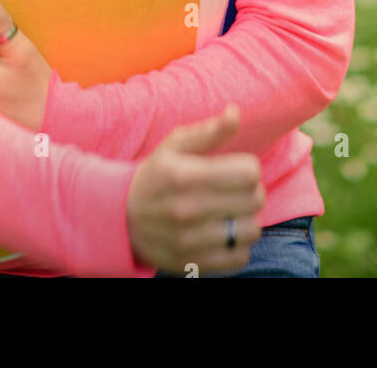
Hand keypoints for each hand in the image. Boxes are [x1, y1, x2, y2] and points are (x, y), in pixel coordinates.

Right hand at [126, 105, 264, 274]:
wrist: (121, 218)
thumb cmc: (156, 175)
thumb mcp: (174, 146)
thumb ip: (208, 131)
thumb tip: (235, 113)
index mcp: (184, 175)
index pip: (248, 173)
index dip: (248, 167)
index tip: (235, 168)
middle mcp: (188, 210)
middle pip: (254, 200)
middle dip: (250, 191)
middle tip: (233, 189)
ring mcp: (190, 240)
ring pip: (251, 230)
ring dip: (245, 219)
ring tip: (229, 212)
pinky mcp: (194, 263)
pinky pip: (240, 256)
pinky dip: (237, 244)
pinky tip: (222, 233)